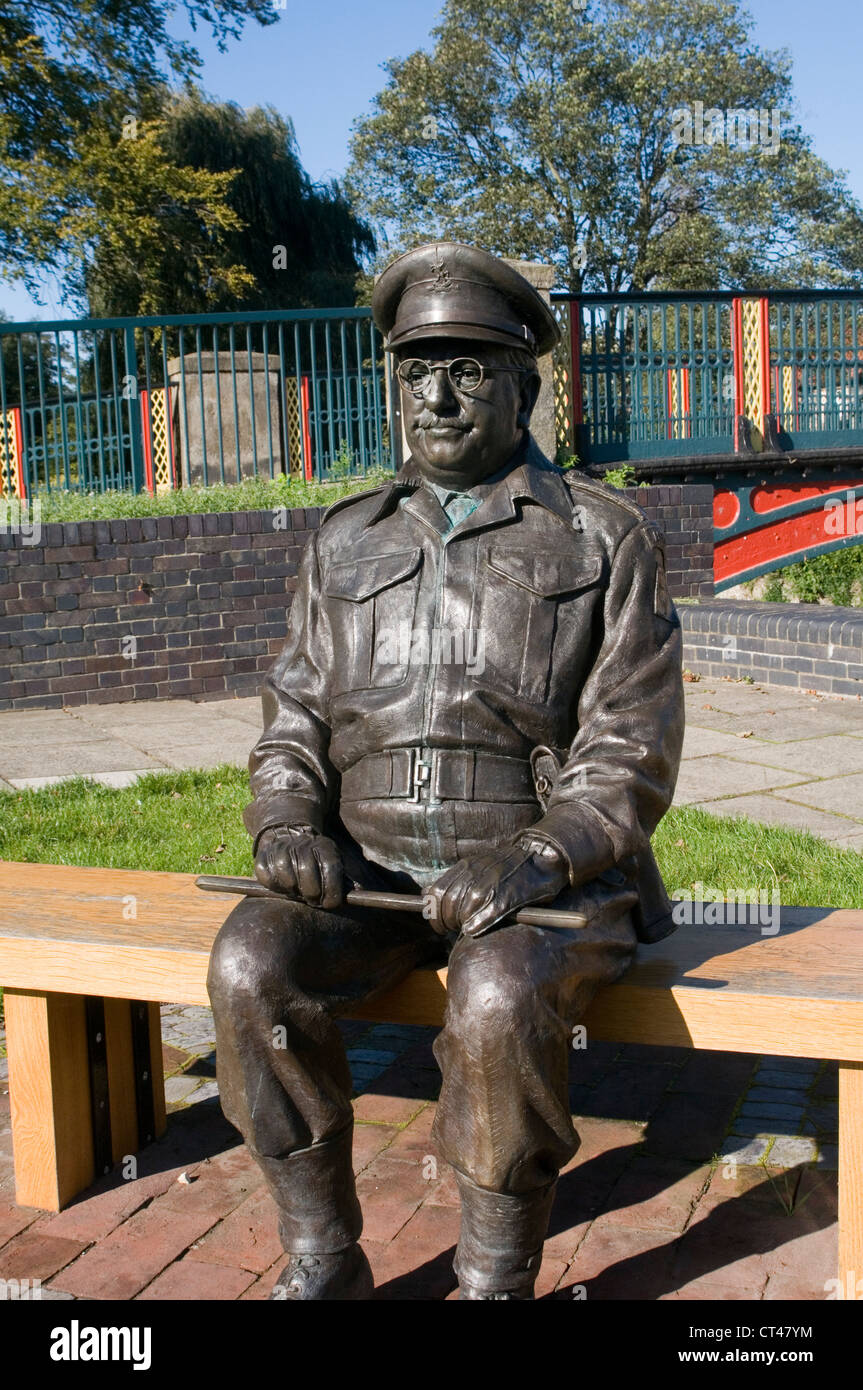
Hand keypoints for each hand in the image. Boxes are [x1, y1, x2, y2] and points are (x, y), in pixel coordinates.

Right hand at [254, 825, 345, 909]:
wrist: (287, 836)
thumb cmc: (316, 862)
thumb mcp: (334, 866)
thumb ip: (345, 881)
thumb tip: (360, 894)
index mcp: (324, 846)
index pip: (331, 869)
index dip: (332, 891)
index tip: (331, 903)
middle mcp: (303, 844)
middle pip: (308, 877)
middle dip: (313, 894)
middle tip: (313, 899)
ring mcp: (281, 849)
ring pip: (289, 879)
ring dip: (294, 891)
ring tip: (298, 890)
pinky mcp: (263, 857)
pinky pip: (268, 878)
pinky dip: (276, 887)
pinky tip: (283, 885)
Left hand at [424, 834, 569, 938]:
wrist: (541, 853)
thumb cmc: (508, 864)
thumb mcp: (477, 864)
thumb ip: (456, 878)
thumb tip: (429, 893)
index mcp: (466, 866)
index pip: (436, 893)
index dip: (433, 912)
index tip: (437, 923)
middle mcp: (476, 873)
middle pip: (448, 904)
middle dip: (445, 922)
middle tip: (449, 931)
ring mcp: (493, 884)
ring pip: (465, 910)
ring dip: (460, 924)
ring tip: (463, 929)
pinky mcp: (510, 894)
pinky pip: (488, 913)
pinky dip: (478, 924)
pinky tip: (474, 930)